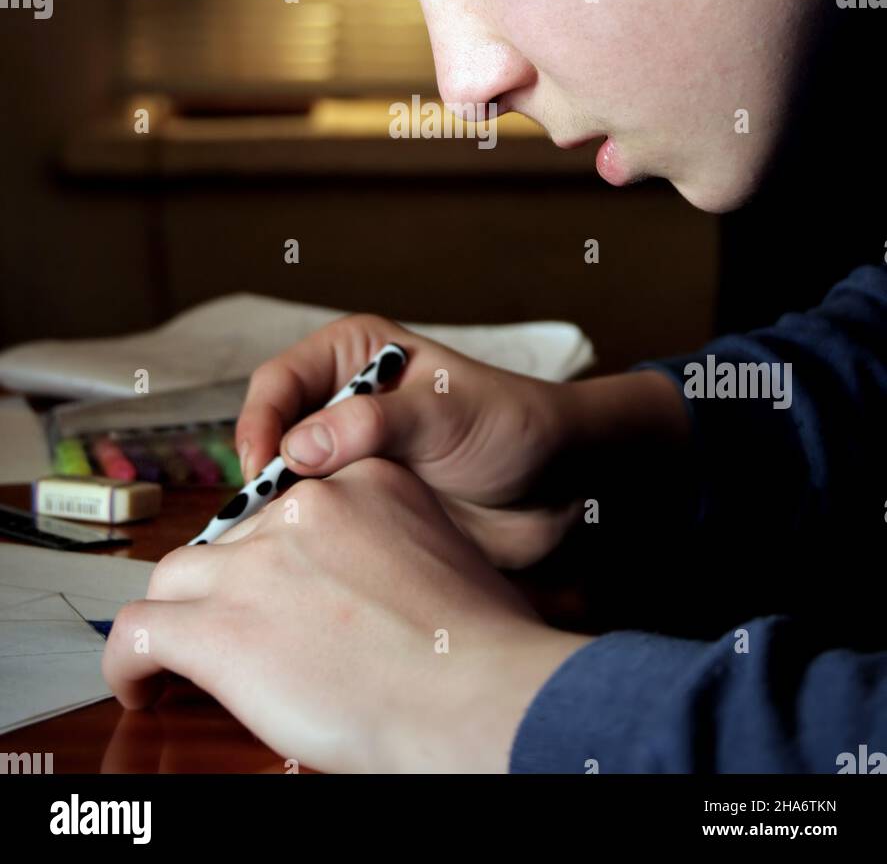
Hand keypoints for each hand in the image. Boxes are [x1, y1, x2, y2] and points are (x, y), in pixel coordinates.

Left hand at [102, 458, 589, 772]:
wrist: (474, 693)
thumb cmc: (482, 647)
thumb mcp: (447, 556)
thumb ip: (395, 547)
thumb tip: (369, 592)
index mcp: (364, 480)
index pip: (290, 503)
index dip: (276, 551)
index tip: (279, 590)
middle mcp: (304, 508)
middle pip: (232, 538)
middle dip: (228, 588)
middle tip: (242, 637)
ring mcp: (256, 563)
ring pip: (174, 575)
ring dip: (176, 618)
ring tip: (177, 663)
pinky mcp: (219, 625)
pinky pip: (137, 632)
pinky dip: (127, 664)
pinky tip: (143, 687)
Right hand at [235, 313, 687, 569]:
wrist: (557, 486)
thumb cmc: (510, 426)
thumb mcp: (445, 413)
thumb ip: (374, 423)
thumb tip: (298, 446)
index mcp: (351, 356)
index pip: (278, 382)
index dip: (259, 424)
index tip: (262, 469)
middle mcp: (337, 402)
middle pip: (268, 436)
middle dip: (261, 476)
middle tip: (263, 519)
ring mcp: (344, 457)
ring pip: (283, 486)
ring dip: (280, 514)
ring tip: (285, 544)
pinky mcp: (356, 505)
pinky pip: (312, 524)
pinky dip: (305, 541)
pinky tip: (312, 562)